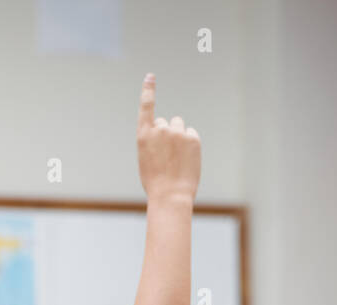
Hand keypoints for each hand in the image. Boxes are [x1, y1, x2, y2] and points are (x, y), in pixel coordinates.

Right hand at [136, 74, 200, 203]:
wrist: (170, 195)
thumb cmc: (155, 182)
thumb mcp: (146, 159)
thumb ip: (154, 141)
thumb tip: (169, 131)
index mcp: (143, 135)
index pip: (146, 106)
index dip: (148, 90)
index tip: (150, 77)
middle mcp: (160, 129)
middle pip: (165, 122)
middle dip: (167, 134)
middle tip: (166, 155)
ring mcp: (177, 133)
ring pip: (179, 126)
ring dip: (179, 137)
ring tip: (177, 158)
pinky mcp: (193, 138)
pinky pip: (191, 134)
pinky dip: (190, 144)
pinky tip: (186, 159)